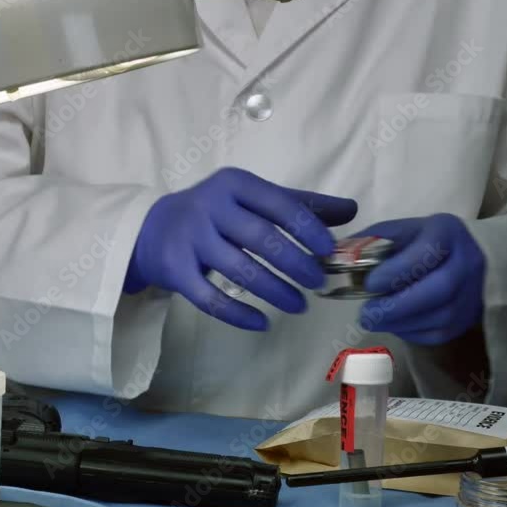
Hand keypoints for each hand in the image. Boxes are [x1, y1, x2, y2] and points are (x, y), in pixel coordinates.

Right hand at [124, 168, 357, 329]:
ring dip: (274, 291)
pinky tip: (263, 323)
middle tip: (318, 282)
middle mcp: (210, 207)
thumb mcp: (254, 199)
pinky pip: (210, 299)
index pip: (278, 205)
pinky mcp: (175, 271)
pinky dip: (238, 314)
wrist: (153, 228)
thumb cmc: (217, 212)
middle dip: (295, 264)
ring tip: (300, 305)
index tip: (330, 251)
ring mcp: (190, 239)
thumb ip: (300, 204)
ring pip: (238, 270)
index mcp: (234, 184)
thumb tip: (352, 210)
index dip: (307, 228)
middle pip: (260, 239)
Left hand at [355, 214, 485, 345]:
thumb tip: (337, 257)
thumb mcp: (400, 231)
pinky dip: (411, 332)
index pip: (427, 252)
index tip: (369, 283)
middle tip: (365, 313)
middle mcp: (468, 262)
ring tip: (373, 320)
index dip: (398, 270)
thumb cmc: (423, 242)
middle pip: (440, 289)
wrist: (467, 257)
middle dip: (398, 305)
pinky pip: (439, 332)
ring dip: (401, 323)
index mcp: (447, 232)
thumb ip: (371, 242)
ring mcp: (472, 293)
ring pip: (441, 316)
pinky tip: (392, 324)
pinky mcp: (468, 318)